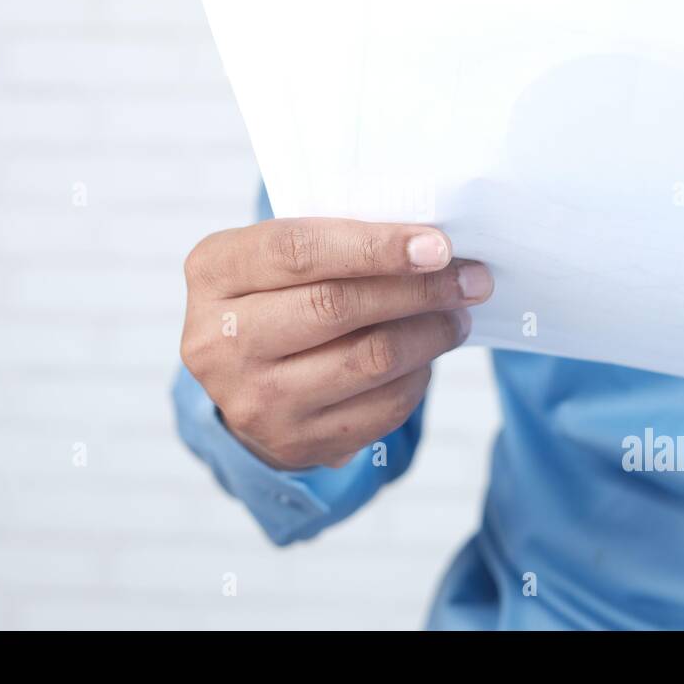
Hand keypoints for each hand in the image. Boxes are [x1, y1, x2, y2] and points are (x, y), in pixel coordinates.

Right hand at [180, 218, 492, 469]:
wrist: (245, 380)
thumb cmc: (277, 294)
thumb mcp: (278, 256)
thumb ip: (335, 241)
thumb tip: (432, 245)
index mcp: (213, 273)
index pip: (299, 251)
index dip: (376, 247)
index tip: (438, 245)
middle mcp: (220, 340)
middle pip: (336, 306)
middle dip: (417, 289)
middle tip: (470, 278)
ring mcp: (254, 399)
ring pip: (368, 359)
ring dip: (429, 333)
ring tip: (458, 314)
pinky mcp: (294, 442)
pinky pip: (380, 406)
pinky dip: (417, 375)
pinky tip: (427, 355)